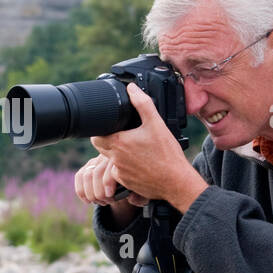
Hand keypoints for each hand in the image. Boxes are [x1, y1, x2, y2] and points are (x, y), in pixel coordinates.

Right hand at [74, 154, 149, 206]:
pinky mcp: (89, 166)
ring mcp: (97, 160)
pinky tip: (87, 201)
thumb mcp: (144, 191)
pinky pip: (79, 176)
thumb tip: (131, 198)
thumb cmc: (139, 185)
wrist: (130, 181)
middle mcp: (109, 156)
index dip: (108, 182)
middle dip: (99, 191)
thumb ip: (141, 196)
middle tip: (107, 202)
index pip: (110, 167)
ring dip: (91, 193)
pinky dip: (81, 190)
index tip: (110, 196)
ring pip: (87, 175)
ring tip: (101, 202)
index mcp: (125, 157)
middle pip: (97, 172)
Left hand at [90, 83, 206, 212]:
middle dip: (107, 140)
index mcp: (119, 143)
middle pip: (100, 148)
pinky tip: (139, 163)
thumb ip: (142, 103)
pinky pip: (119, 174)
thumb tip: (131, 88)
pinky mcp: (126, 183)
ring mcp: (119, 173)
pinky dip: (124, 168)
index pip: (95, 136)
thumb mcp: (156, 124)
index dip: (100, 130)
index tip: (109, 126)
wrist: (176, 182)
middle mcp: (115, 159)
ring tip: (133, 149)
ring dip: (116, 155)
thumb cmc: (167, 154)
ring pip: (109, 161)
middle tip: (122, 135)